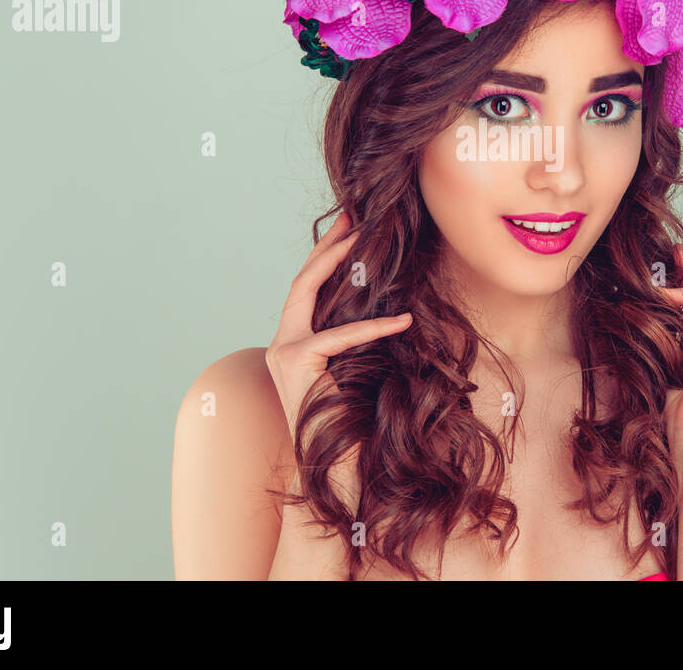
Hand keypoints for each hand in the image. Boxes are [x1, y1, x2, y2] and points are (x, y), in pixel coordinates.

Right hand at [265, 211, 411, 503]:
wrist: (336, 466)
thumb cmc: (351, 423)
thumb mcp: (356, 370)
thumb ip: (357, 340)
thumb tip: (389, 306)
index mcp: (293, 344)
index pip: (308, 290)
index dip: (326, 256)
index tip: (348, 227)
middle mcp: (280, 344)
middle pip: (302, 280)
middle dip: (327, 244)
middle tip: (352, 215)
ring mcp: (282, 352)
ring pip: (308, 292)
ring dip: (336, 261)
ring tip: (364, 239)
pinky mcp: (295, 362)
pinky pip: (338, 336)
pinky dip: (372, 327)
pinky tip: (401, 320)